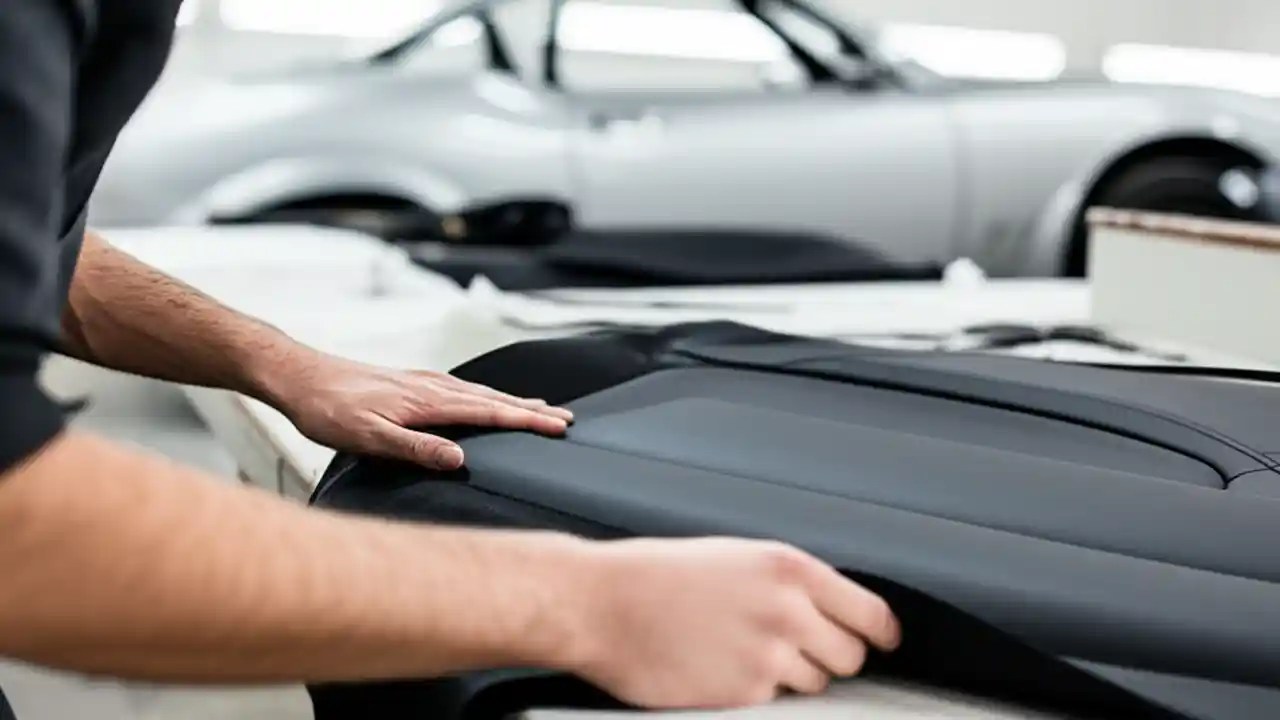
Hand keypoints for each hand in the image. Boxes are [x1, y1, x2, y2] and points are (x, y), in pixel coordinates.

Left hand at [270, 352, 571, 469]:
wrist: (299, 376)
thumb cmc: (328, 410)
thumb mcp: (368, 437)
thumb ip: (415, 448)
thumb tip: (460, 459)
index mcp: (428, 402)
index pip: (490, 412)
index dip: (526, 421)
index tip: (558, 427)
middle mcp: (431, 387)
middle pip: (493, 399)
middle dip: (531, 410)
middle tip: (566, 420)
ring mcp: (423, 382)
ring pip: (480, 392)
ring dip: (513, 402)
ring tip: (540, 409)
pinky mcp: (412, 383)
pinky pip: (463, 389)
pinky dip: (487, 396)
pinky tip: (486, 400)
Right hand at [569, 538, 900, 709]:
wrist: (601, 605)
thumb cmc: (656, 576)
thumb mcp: (735, 557)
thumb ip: (788, 582)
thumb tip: (827, 609)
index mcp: (788, 568)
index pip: (870, 613)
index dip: (879, 633)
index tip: (880, 641)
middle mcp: (787, 610)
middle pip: (850, 656)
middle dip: (829, 656)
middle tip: (793, 647)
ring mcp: (767, 656)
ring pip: (815, 684)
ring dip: (790, 676)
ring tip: (743, 654)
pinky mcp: (743, 695)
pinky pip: (774, 703)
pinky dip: (755, 693)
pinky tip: (721, 669)